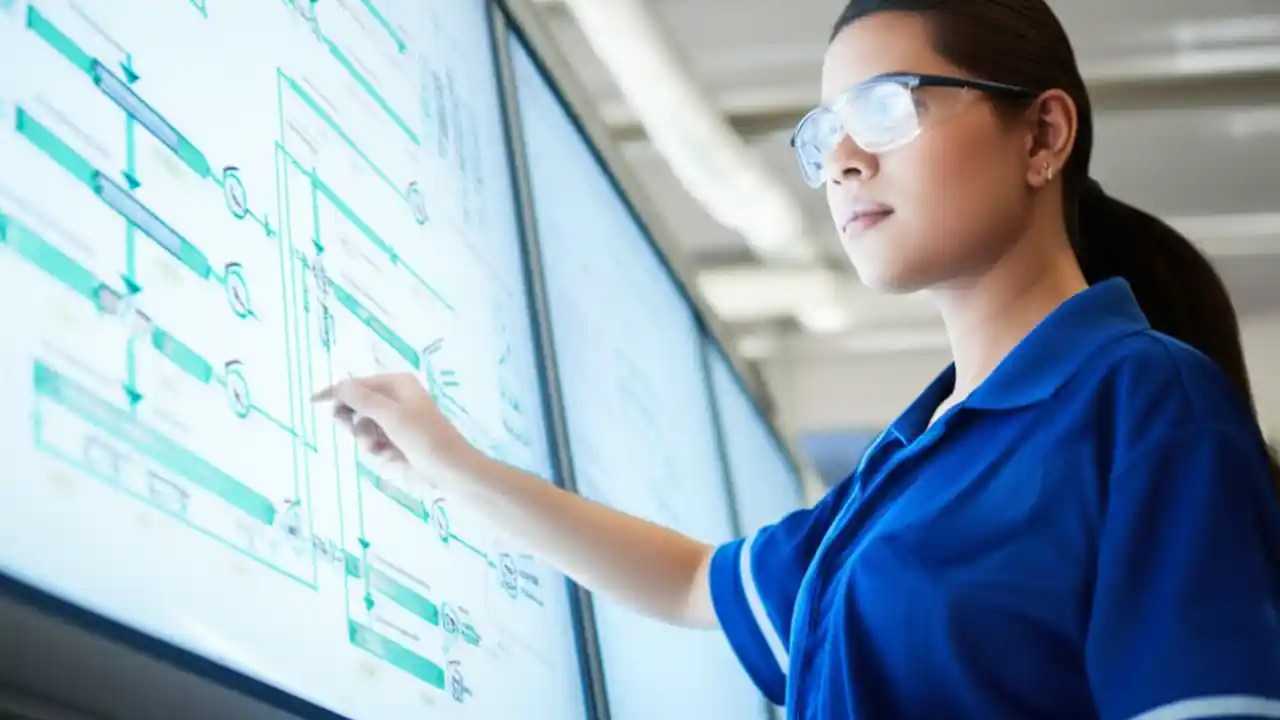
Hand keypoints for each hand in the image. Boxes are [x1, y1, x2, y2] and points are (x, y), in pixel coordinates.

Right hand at [312, 373, 476, 478]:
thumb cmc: (425, 439)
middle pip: (358, 406)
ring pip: (365, 427)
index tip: (313, 402)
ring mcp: (400, 418)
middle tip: (364, 437)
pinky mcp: (401, 438)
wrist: (453, 470)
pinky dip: (381, 450)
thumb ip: (363, 399)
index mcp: (398, 384)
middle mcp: (398, 397)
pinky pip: (377, 441)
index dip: (336, 393)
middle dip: (358, 425)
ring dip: (369, 441)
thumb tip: (339, 384)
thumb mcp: (391, 416)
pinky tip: (394, 457)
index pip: (358, 384)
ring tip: (384, 450)